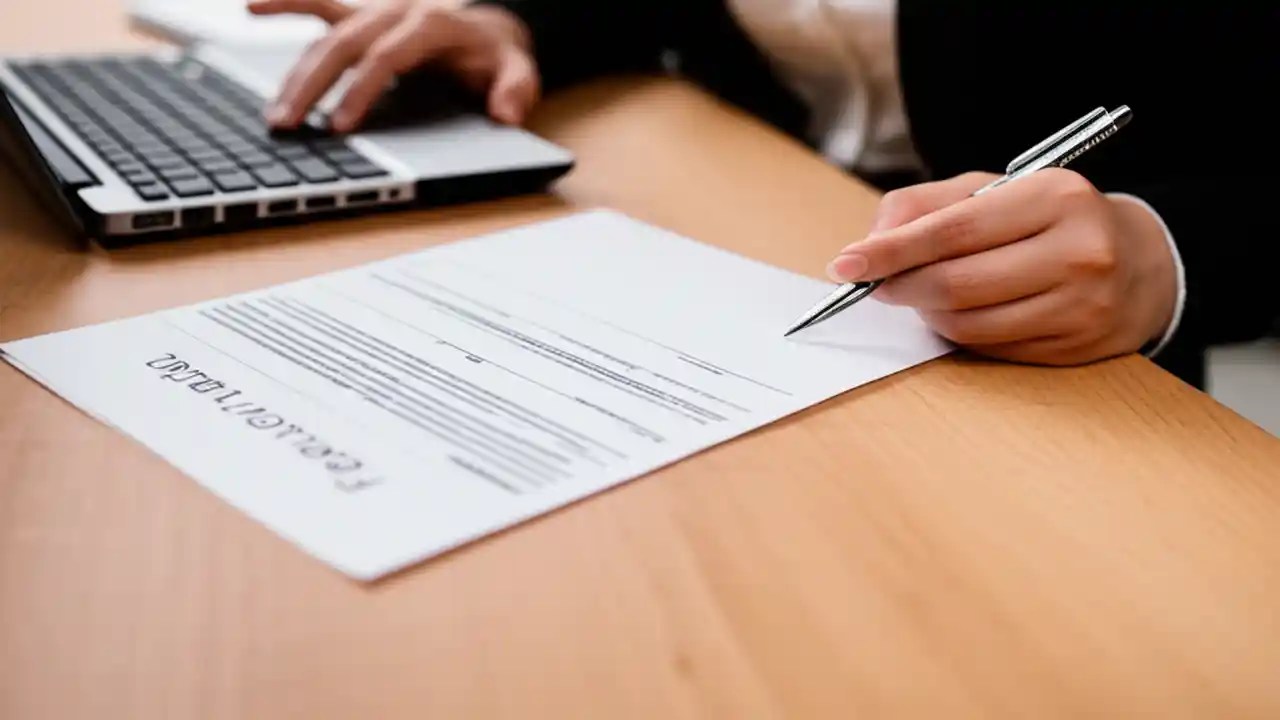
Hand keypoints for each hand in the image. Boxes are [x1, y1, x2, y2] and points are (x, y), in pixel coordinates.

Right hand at [248, 0, 539, 131]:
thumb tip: (505, 113)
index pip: (387, 57)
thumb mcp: (518, 71)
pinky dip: (283, 4)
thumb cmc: (496, 56)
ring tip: (274, 114)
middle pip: (344, 45)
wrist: (489, 29)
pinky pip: (316, 5)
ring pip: (324, 36)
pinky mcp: (359, 14)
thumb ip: (516, 90)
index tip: (340, 126)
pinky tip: (249, 7)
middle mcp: (396, 10)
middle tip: (288, 125)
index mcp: (431, 24)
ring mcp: (374, 10)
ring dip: (295, 73)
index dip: (361, 90)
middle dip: (313, 86)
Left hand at [827, 169, 1177, 364]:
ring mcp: (1081, 306)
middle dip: (900, 287)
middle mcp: (1078, 252)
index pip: (953, 230)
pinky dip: (959, 332)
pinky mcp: (1075, 348)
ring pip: (967, 323)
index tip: (846, 263)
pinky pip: (989, 348)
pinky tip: (961, 312)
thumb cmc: (1050, 219)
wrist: (1140, 262)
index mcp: (1056, 197)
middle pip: (955, 283)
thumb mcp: (995, 189)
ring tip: (923, 292)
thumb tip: (871, 243)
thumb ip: (926, 205)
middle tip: (873, 285)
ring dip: (926, 312)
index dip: (891, 251)